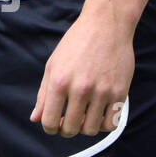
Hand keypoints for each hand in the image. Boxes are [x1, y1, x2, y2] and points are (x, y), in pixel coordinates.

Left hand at [30, 10, 134, 137]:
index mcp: (60, 82)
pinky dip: (102, 125)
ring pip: (91, 129)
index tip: (52, 125)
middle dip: (65, 129)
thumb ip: (43, 94)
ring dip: (84, 128)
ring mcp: (102, 92)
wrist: (105, 26)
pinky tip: (98, 114)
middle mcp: (80, 89)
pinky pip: (110, 124)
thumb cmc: (76, 43)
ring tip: (83, 116)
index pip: (49, 121)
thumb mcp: (53, 65)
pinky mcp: (120, 93)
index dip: (49, 127)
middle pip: (70, 129)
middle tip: (67, 121)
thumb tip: (35, 118)